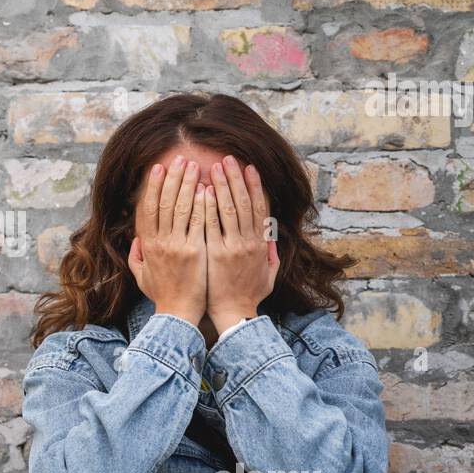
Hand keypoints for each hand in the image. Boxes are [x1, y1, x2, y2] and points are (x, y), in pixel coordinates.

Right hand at [128, 155, 207, 325]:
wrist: (178, 315)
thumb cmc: (162, 295)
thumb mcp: (141, 276)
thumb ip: (136, 257)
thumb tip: (136, 241)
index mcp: (147, 245)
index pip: (148, 208)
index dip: (153, 186)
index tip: (159, 168)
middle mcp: (160, 242)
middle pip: (165, 202)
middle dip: (173, 178)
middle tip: (181, 159)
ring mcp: (178, 246)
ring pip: (181, 207)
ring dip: (188, 184)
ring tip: (196, 166)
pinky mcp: (196, 252)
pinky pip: (199, 222)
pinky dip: (202, 204)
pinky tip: (208, 189)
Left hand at [203, 155, 279, 330]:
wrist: (232, 314)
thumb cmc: (249, 294)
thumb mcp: (269, 273)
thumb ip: (270, 252)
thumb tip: (269, 233)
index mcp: (260, 244)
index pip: (259, 208)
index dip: (255, 186)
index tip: (249, 168)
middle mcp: (248, 242)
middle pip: (243, 203)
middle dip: (235, 179)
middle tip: (228, 158)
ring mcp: (230, 247)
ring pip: (227, 209)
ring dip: (222, 185)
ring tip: (214, 166)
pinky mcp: (214, 254)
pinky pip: (210, 225)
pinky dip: (207, 206)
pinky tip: (203, 190)